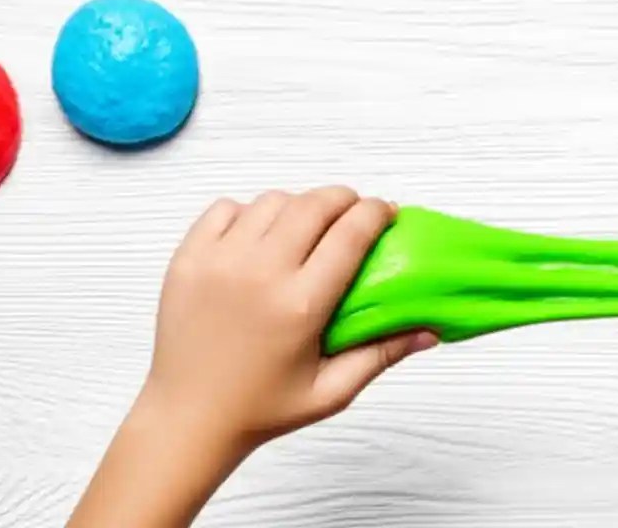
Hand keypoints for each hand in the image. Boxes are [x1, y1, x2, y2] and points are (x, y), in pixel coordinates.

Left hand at [144, 187, 436, 447]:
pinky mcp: (187, 258)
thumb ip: (382, 354)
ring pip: (272, 201)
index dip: (376, 213)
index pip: (350, 233)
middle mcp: (259, 273)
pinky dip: (248, 213)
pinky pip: (225, 209)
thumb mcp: (331, 390)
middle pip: (314, 204)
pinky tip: (259, 236)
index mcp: (300, 305)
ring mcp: (218, 261)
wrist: (187, 418)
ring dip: (298, 206)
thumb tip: (431, 331)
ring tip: (307, 227)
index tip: (387, 213)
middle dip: (344, 199)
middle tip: (354, 211)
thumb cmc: (262, 408)